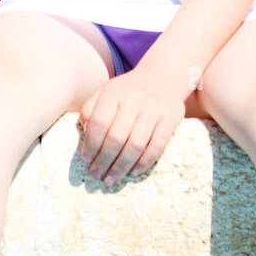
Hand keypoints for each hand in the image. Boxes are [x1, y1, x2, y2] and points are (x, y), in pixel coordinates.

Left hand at [77, 70, 184, 185]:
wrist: (163, 76)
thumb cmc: (128, 91)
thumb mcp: (106, 92)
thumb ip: (91, 111)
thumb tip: (84, 138)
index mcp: (114, 92)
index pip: (99, 122)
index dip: (91, 143)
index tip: (86, 159)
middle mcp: (134, 99)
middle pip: (116, 137)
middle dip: (104, 160)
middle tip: (96, 175)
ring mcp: (154, 109)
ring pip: (136, 144)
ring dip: (121, 166)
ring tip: (111, 179)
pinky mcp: (171, 118)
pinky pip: (157, 145)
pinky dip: (144, 162)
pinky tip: (133, 172)